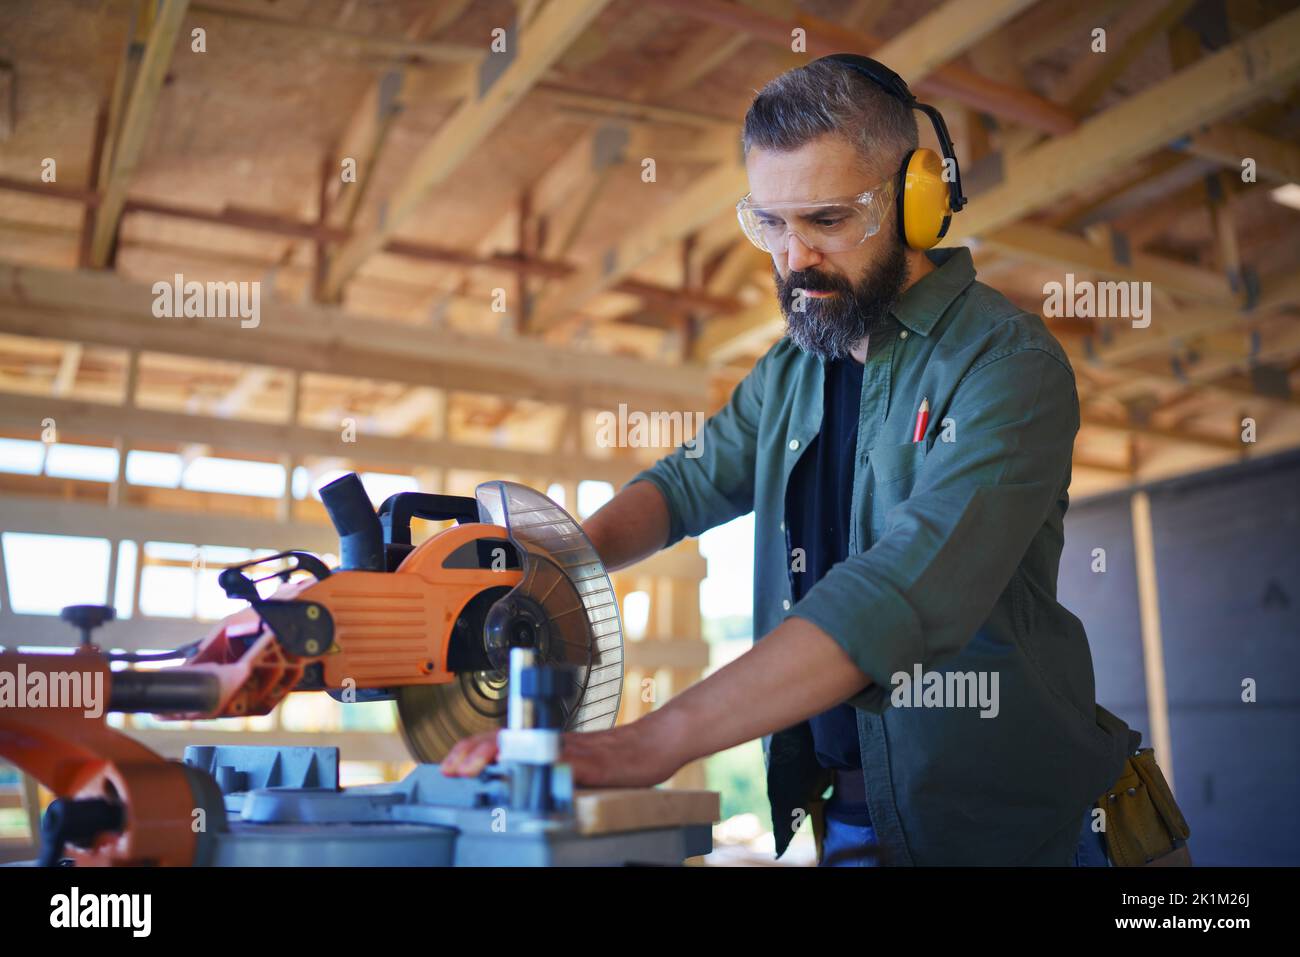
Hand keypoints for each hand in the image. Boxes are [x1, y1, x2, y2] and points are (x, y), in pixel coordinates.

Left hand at [439, 712, 686, 787]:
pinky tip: (520, 766)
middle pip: (504, 737)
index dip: (472, 750)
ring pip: (523, 744)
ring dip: (492, 753)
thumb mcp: (576, 767)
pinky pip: (556, 758)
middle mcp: (553, 741)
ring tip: (470, 767)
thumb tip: (519, 784)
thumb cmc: (619, 759)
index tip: (449, 764)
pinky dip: (535, 760)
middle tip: (450, 768)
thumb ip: (550, 770)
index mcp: (547, 743)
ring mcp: (568, 749)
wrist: (654, 744)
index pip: (502, 740)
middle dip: (472, 751)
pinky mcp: (588, 760)